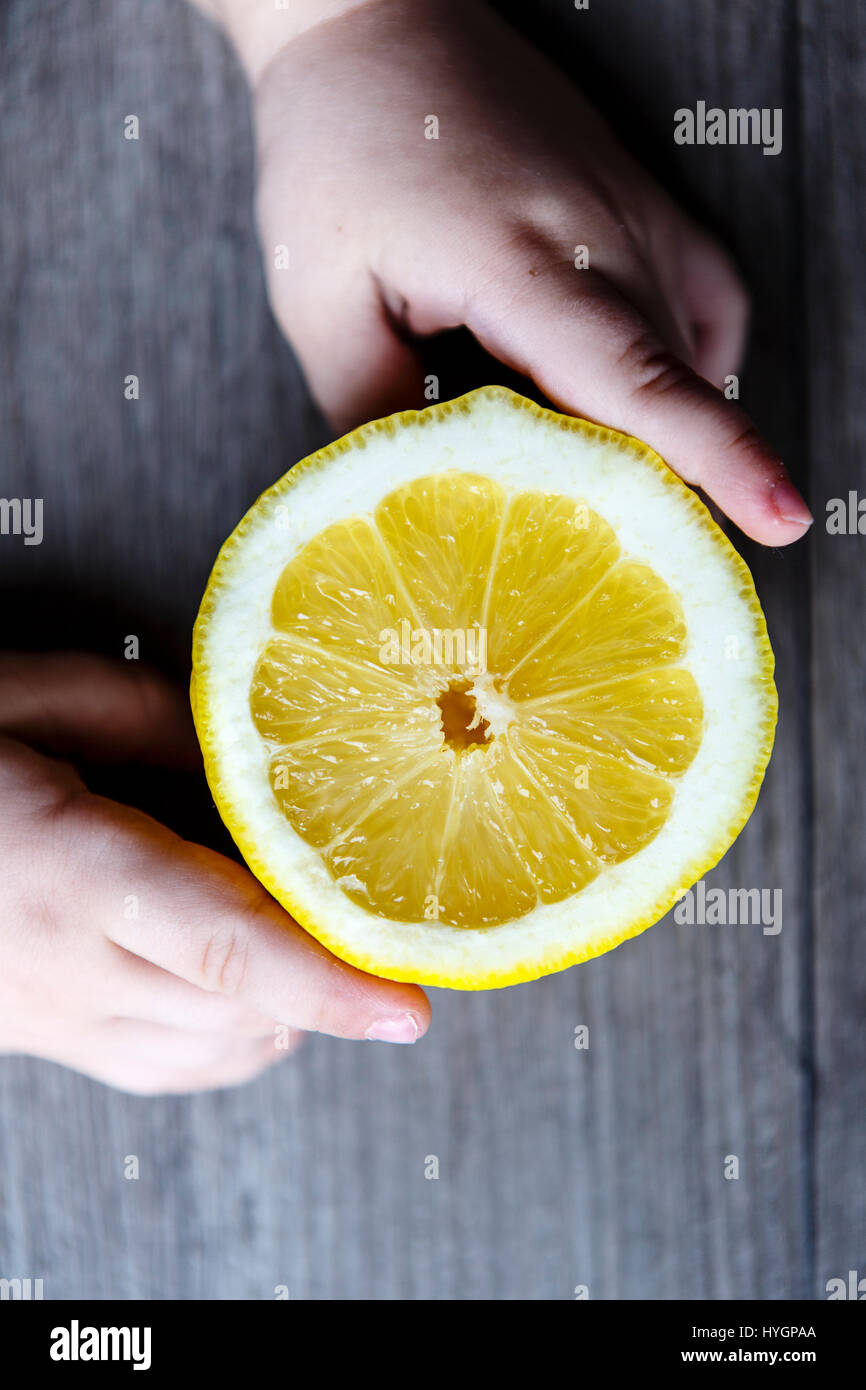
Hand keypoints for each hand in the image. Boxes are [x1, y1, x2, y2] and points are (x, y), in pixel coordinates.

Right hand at [0, 654, 428, 1092]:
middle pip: (243, 1012)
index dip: (329, 986)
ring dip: (289, 1010)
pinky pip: (165, 1068)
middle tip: (379, 917)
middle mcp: (68, 966)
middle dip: (328, 983)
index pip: (229, 951)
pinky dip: (233, 1041)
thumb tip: (246, 735)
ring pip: (213, 1053)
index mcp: (73, 874)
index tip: (408, 1008)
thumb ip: (146, 710)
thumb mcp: (20, 695)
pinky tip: (252, 993)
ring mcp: (51, 1019)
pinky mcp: (42, 1038)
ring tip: (318, 935)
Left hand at [235, 0, 810, 543]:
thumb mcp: (323, 299)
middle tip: (628, 571)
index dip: (715, 456)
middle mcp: (602, 234)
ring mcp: (635, 211)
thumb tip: (415, 506)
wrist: (373, 20)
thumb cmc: (338, 149)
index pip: (636, 379)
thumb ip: (373, 413)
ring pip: (690, 354)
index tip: (782, 516)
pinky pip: (705, 300)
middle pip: (672, 389)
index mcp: (520, 261)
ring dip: (667, 430)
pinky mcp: (641, 202)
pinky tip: (645, 398)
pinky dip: (690, 364)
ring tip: (618, 492)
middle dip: (669, 486)